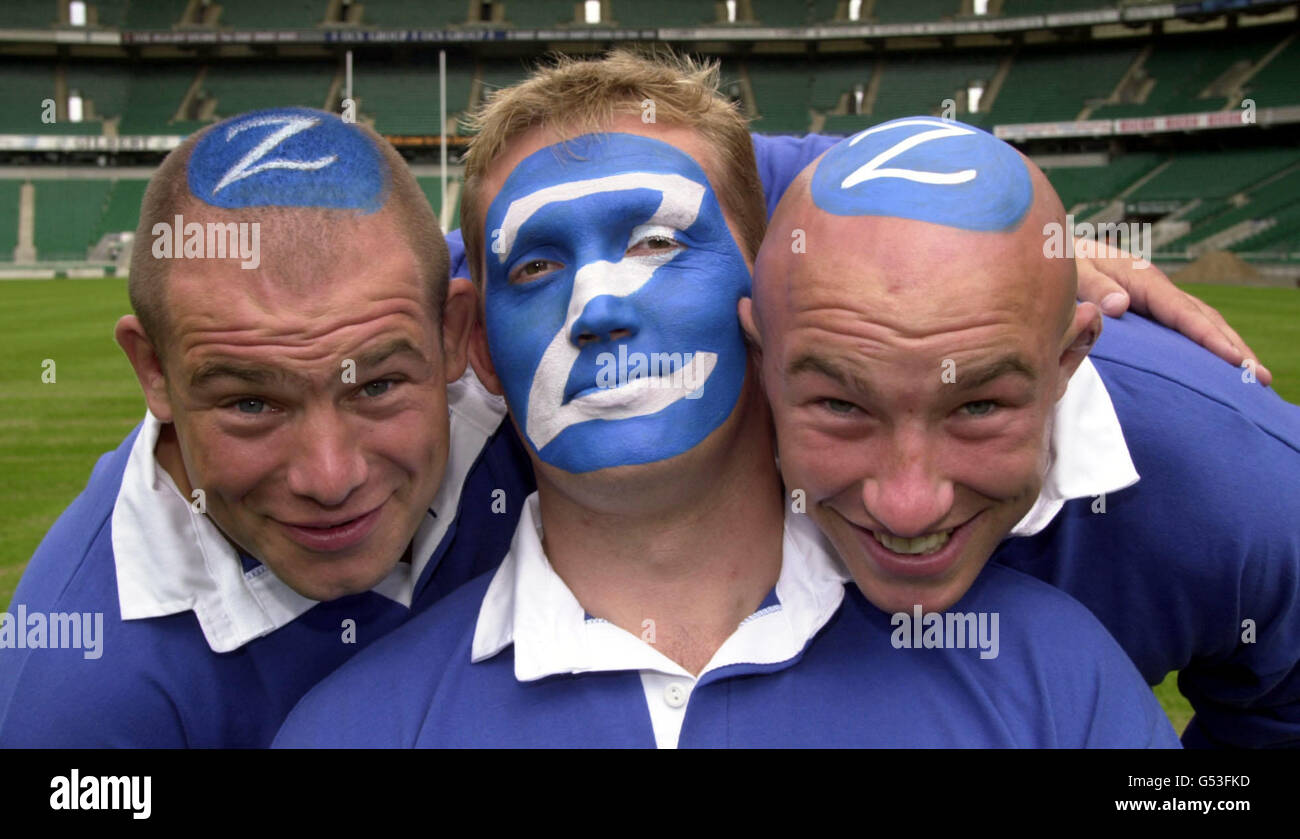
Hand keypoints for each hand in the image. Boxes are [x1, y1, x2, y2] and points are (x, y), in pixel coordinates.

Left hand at [1073, 237, 1271, 385]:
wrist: (1051, 249)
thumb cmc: (1061, 261)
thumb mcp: (1073, 270)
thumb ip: (1093, 287)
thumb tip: (1122, 305)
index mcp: (1141, 279)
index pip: (1183, 313)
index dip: (1210, 337)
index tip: (1235, 359)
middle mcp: (1154, 288)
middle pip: (1204, 318)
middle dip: (1233, 347)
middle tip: (1261, 377)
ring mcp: (1153, 298)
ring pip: (1199, 322)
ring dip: (1227, 347)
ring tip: (1253, 377)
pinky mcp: (1146, 307)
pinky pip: (1183, 326)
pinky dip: (1205, 344)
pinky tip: (1214, 366)